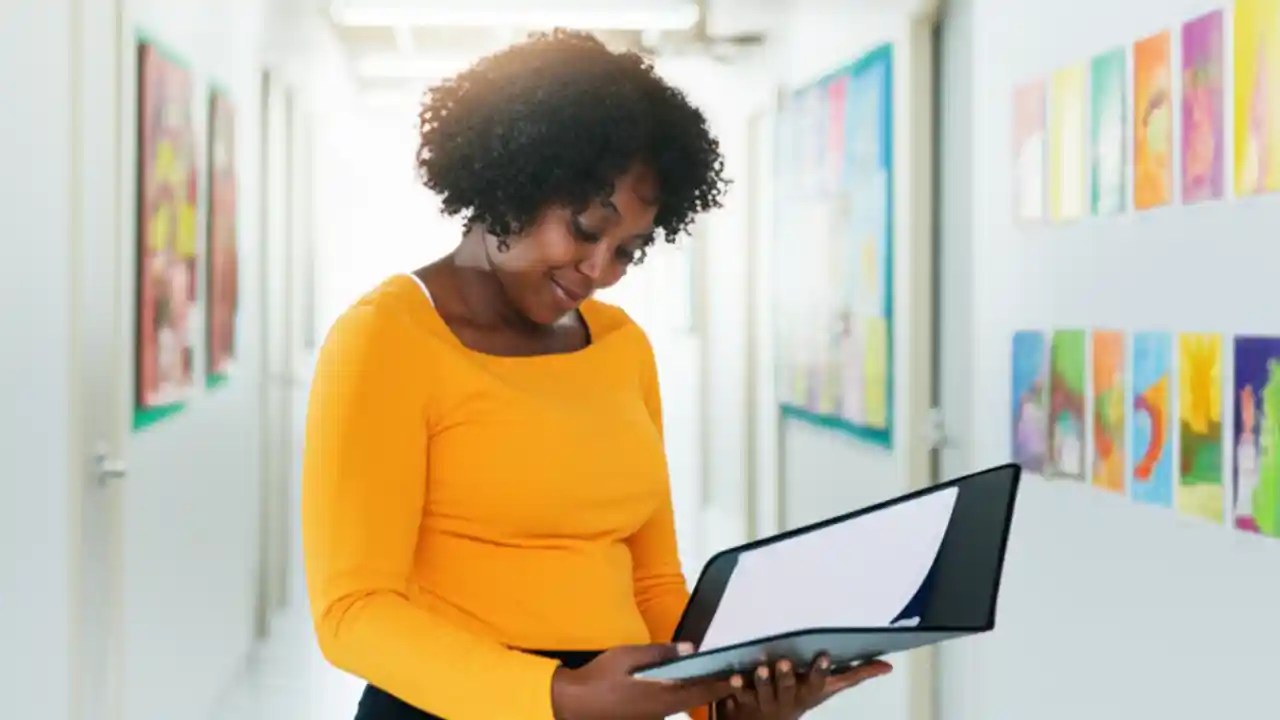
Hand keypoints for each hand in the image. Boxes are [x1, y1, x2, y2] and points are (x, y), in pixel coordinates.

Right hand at [551, 643, 734, 719]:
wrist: (572, 705)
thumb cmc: (599, 678)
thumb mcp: (627, 657)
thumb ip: (659, 653)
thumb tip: (689, 648)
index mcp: (662, 697)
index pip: (700, 691)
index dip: (721, 685)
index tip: (738, 678)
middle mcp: (661, 712)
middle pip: (694, 700)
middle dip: (713, 689)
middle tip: (730, 678)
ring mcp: (651, 718)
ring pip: (681, 705)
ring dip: (697, 693)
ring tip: (710, 680)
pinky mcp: (641, 718)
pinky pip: (668, 708)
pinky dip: (680, 697)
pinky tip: (679, 687)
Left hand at [717, 655, 892, 719]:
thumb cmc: (802, 695)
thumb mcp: (828, 688)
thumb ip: (856, 675)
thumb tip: (888, 667)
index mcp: (808, 693)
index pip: (817, 683)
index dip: (819, 672)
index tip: (823, 655)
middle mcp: (788, 699)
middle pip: (788, 689)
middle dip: (787, 677)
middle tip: (785, 662)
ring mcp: (765, 701)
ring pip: (762, 692)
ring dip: (762, 681)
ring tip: (761, 667)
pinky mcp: (744, 699)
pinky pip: (738, 693)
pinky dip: (735, 686)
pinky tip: (731, 677)